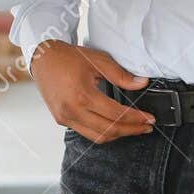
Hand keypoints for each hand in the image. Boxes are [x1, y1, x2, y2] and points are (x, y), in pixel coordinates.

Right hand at [30, 41, 154, 142]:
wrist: (43, 58)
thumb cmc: (68, 57)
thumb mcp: (98, 61)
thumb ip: (121, 75)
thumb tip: (142, 84)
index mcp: (82, 95)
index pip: (116, 114)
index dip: (136, 118)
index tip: (150, 119)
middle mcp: (72, 111)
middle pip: (109, 130)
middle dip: (131, 130)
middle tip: (147, 127)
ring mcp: (65, 118)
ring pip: (98, 137)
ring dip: (118, 135)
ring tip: (133, 128)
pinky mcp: (61, 120)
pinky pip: (86, 132)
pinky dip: (103, 131)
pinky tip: (114, 125)